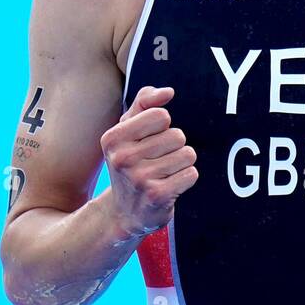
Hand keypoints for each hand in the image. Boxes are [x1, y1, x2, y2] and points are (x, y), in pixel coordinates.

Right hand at [101, 85, 197, 237]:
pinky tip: (170, 186)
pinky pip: (191, 173)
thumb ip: (144, 103)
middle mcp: (123, 158)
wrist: (123, 212)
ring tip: (164, 173)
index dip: (162, 126)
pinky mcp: (157, 195)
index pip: (160, 115)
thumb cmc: (130, 163)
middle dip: (174, 146)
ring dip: (181, 163)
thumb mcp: (127, 131)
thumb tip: (168, 92)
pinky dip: (186, 178)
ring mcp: (139, 178)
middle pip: (177, 135)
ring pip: (187, 154)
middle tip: (157, 161)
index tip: (150, 140)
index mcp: (113, 138)